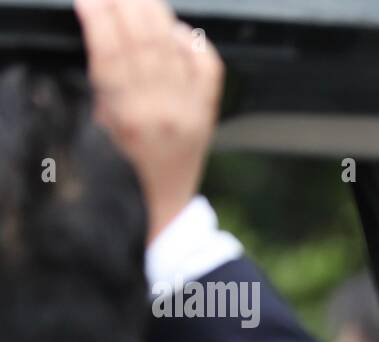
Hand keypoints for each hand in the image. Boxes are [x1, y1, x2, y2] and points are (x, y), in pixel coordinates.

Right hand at [74, 0, 223, 241]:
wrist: (160, 209)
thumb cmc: (119, 172)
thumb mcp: (94, 131)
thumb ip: (98, 87)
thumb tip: (97, 34)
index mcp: (126, 117)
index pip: (111, 50)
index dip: (99, 16)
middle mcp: (162, 110)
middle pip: (145, 39)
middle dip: (125, 3)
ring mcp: (190, 110)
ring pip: (174, 46)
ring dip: (155, 12)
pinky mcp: (208, 113)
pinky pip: (207, 65)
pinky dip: (192, 41)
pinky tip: (176, 28)